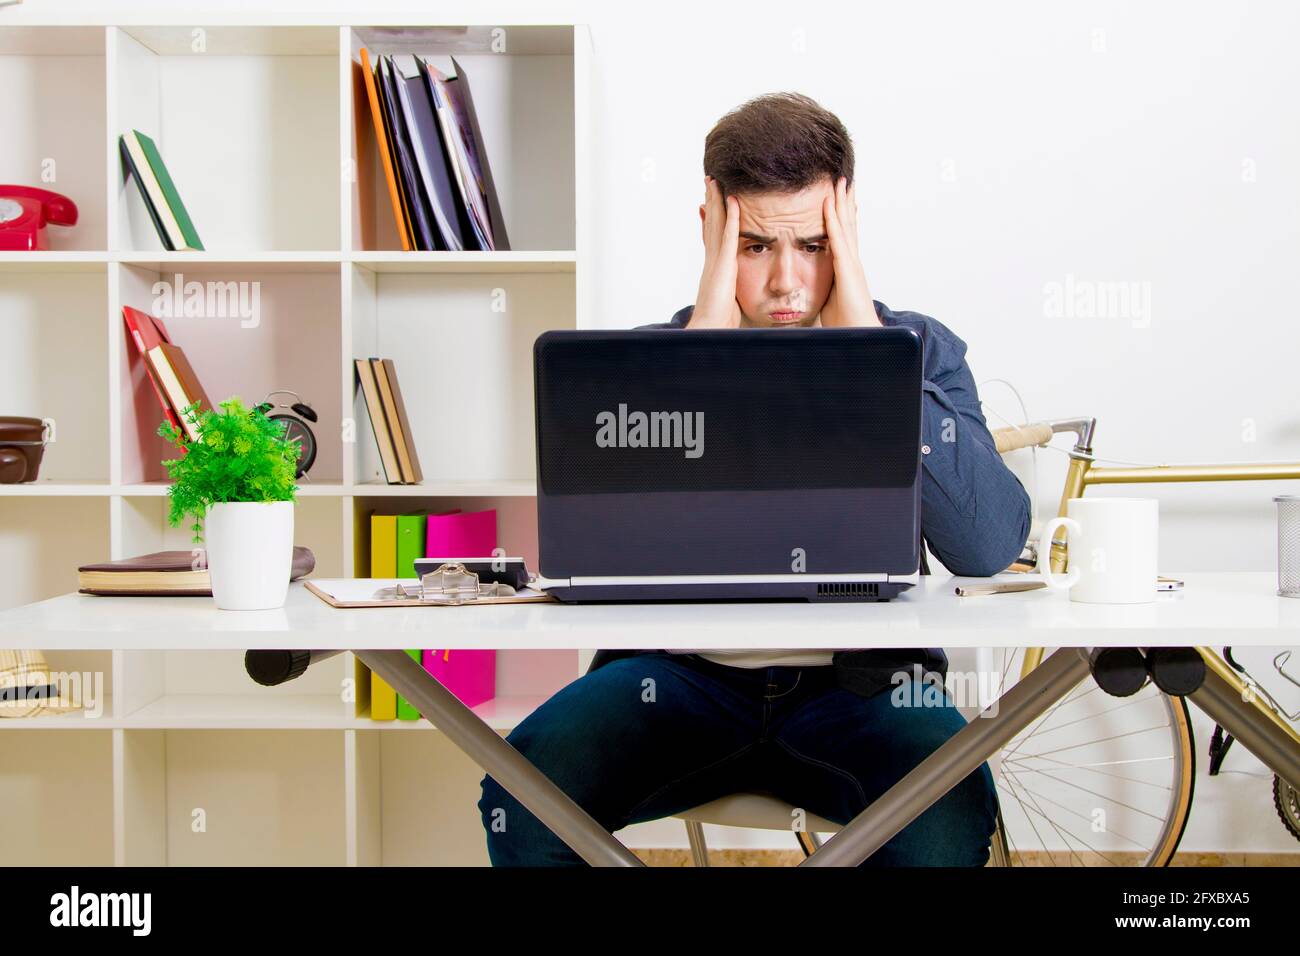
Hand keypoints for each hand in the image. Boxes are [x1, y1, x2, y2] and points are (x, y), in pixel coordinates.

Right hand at [687, 176, 743, 328]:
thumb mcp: (729, 304)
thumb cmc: (719, 323)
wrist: (709, 330)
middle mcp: (713, 260)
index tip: (709, 204)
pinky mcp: (723, 264)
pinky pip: (728, 235)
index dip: (711, 220)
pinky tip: (733, 201)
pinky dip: (730, 217)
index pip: (713, 238)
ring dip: (716, 201)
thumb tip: (737, 299)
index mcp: (716, 269)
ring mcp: (716, 260)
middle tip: (709, 182)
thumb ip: (732, 295)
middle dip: (710, 203)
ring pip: (716, 224)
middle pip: (711, 225)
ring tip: (714, 181)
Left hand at [819, 176, 880, 327]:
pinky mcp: (847, 268)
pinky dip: (832, 219)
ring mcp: (851, 262)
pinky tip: (828, 203)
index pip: (843, 236)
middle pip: (847, 224)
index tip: (838, 199)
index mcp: (846, 268)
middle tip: (842, 180)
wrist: (860, 336)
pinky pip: (837, 238)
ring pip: (845, 225)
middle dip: (845, 202)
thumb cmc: (844, 323)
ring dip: (841, 202)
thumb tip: (809, 288)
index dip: (842, 217)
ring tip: (839, 181)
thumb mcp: (829, 300)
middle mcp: (851, 261)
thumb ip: (823, 289)